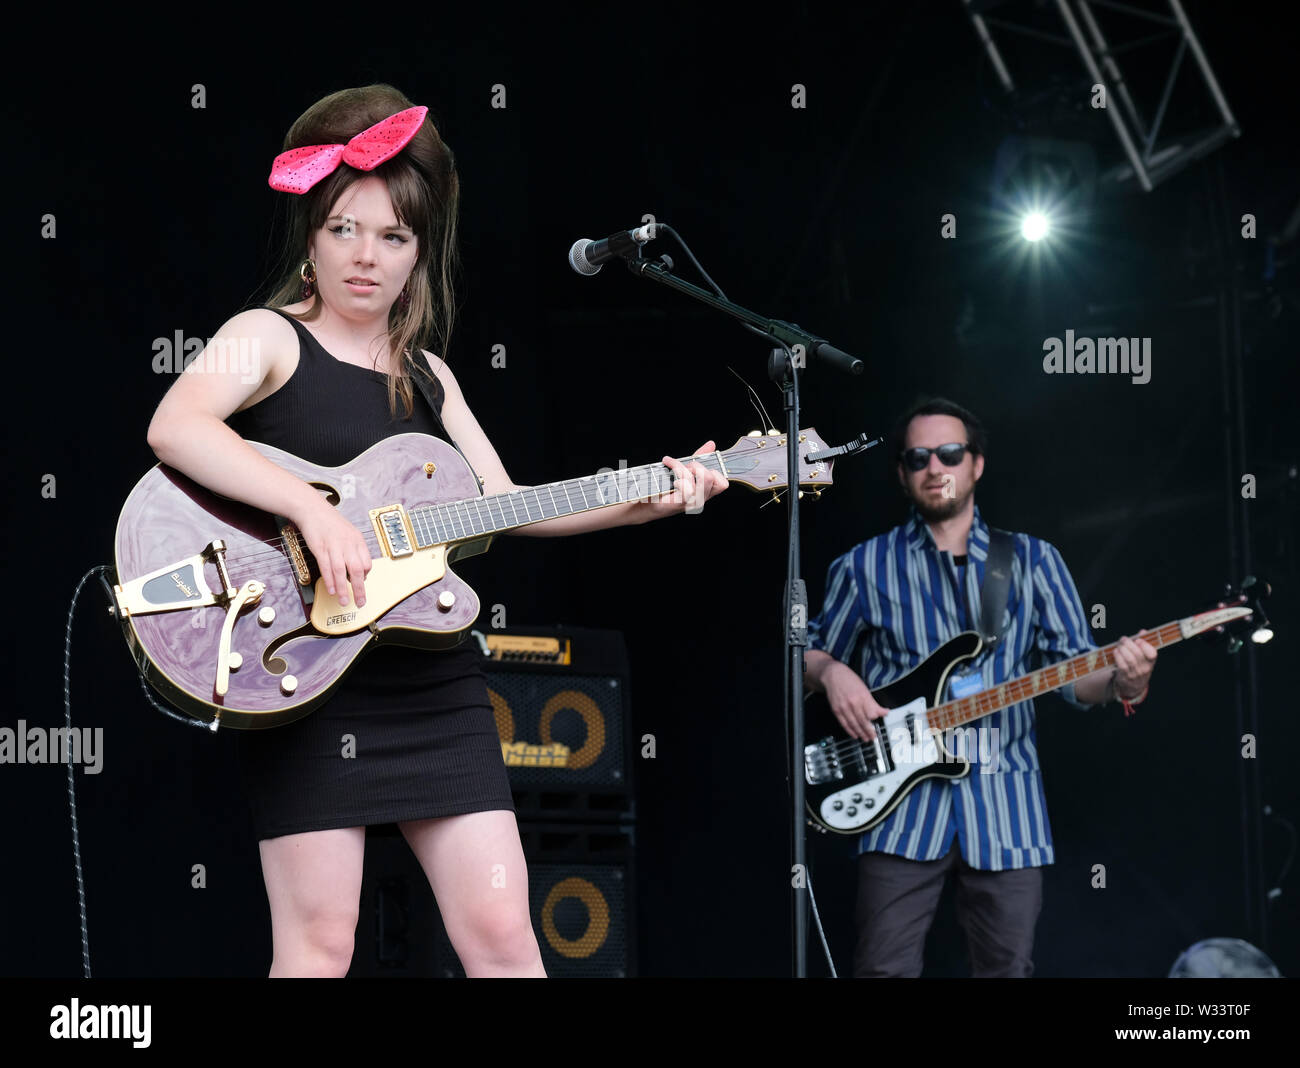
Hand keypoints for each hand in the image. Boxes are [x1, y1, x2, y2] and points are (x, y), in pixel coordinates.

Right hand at [292, 493, 372, 608]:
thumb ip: (354, 550)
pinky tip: (332, 590)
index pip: (367, 563)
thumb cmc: (330, 522)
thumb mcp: (349, 533)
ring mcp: (334, 545)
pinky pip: (326, 567)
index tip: (360, 584)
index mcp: (358, 540)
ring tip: (344, 601)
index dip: (365, 576)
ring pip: (341, 571)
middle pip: (357, 570)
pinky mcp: (320, 547)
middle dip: (359, 589)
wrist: (313, 509)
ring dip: (343, 589)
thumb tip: (357, 569)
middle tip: (360, 601)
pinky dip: (329, 580)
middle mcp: (348, 543)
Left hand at [637, 441, 728, 518]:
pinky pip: (688, 486)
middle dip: (697, 466)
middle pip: (712, 478)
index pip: (723, 484)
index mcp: (705, 492)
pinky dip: (678, 475)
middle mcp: (701, 499)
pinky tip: (671, 478)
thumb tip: (711, 444)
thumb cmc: (664, 487)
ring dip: (685, 468)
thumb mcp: (684, 469)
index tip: (696, 467)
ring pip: (701, 479)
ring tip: (673, 469)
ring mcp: (691, 503)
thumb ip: (699, 457)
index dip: (714, 471)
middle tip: (683, 467)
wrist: (646, 503)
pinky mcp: (681, 503)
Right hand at [822, 661, 890, 741]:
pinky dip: (850, 731)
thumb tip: (883, 711)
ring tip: (866, 738)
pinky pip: (844, 723)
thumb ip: (873, 702)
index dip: (877, 719)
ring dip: (861, 733)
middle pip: (863, 721)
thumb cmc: (849, 680)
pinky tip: (855, 735)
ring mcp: (844, 707)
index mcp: (862, 696)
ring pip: (854, 724)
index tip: (880, 723)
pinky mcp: (836, 710)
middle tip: (873, 737)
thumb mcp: (864, 689)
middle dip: (869, 731)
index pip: (872, 713)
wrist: (833, 675)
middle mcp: (853, 703)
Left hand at [1113, 627, 1156, 699]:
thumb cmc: (1138, 667)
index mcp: (1151, 662)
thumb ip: (1143, 644)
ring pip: (1129, 659)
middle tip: (1123, 639)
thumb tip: (1143, 631)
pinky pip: (1122, 665)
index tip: (1138, 639)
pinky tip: (1116, 651)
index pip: (1152, 654)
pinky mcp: (1125, 676)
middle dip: (1129, 644)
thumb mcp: (1144, 658)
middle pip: (1138, 654)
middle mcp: (1145, 668)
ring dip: (1122, 649)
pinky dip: (1118, 656)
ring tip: (1119, 645)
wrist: (1134, 687)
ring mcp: (1135, 673)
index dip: (1145, 645)